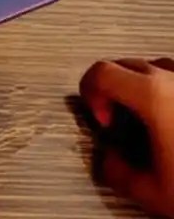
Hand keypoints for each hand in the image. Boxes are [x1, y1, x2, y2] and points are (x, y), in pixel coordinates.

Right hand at [79, 58, 173, 216]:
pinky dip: (173, 93)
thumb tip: (111, 161)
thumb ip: (117, 170)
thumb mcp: (152, 191)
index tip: (103, 118)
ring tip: (155, 121)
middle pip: (128, 64)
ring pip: (160, 67)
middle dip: (116, 90)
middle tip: (122, 121)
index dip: (90, 94)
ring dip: (147, 88)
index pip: (101, 72)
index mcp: (153, 96)